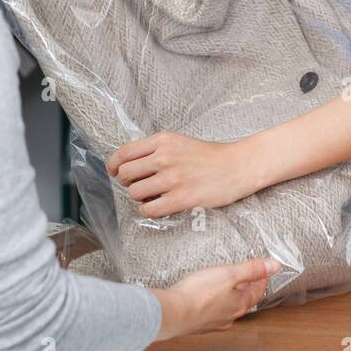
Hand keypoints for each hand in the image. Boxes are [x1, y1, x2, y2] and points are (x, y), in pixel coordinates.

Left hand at [107, 132, 263, 216]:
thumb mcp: (179, 142)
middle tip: (141, 185)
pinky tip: (161, 205)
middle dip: (128, 182)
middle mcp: (164, 157)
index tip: (114, 172)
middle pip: (125, 174)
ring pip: (135, 193)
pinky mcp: (181, 198)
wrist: (237, 166)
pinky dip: (150, 210)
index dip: (113, 165)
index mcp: (162, 141)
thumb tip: (127, 165)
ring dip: (141, 197)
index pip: (123, 153)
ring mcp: (172, 178)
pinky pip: (149, 209)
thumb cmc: (208, 156)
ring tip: (155, 195)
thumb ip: (154, 149)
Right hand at [153, 258, 281, 338]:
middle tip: (248, 279)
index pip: (258, 292)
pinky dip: (216, 307)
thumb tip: (274, 266)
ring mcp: (215, 323)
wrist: (174, 313)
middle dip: (248, 290)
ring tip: (229, 289)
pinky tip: (209, 303)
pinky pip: (214, 315)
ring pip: (229, 309)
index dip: (262, 280)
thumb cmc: (200, 293)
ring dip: (231, 299)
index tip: (263, 272)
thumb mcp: (229, 274)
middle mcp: (230, 316)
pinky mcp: (201, 325)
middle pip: (244, 301)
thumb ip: (251, 270)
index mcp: (240, 303)